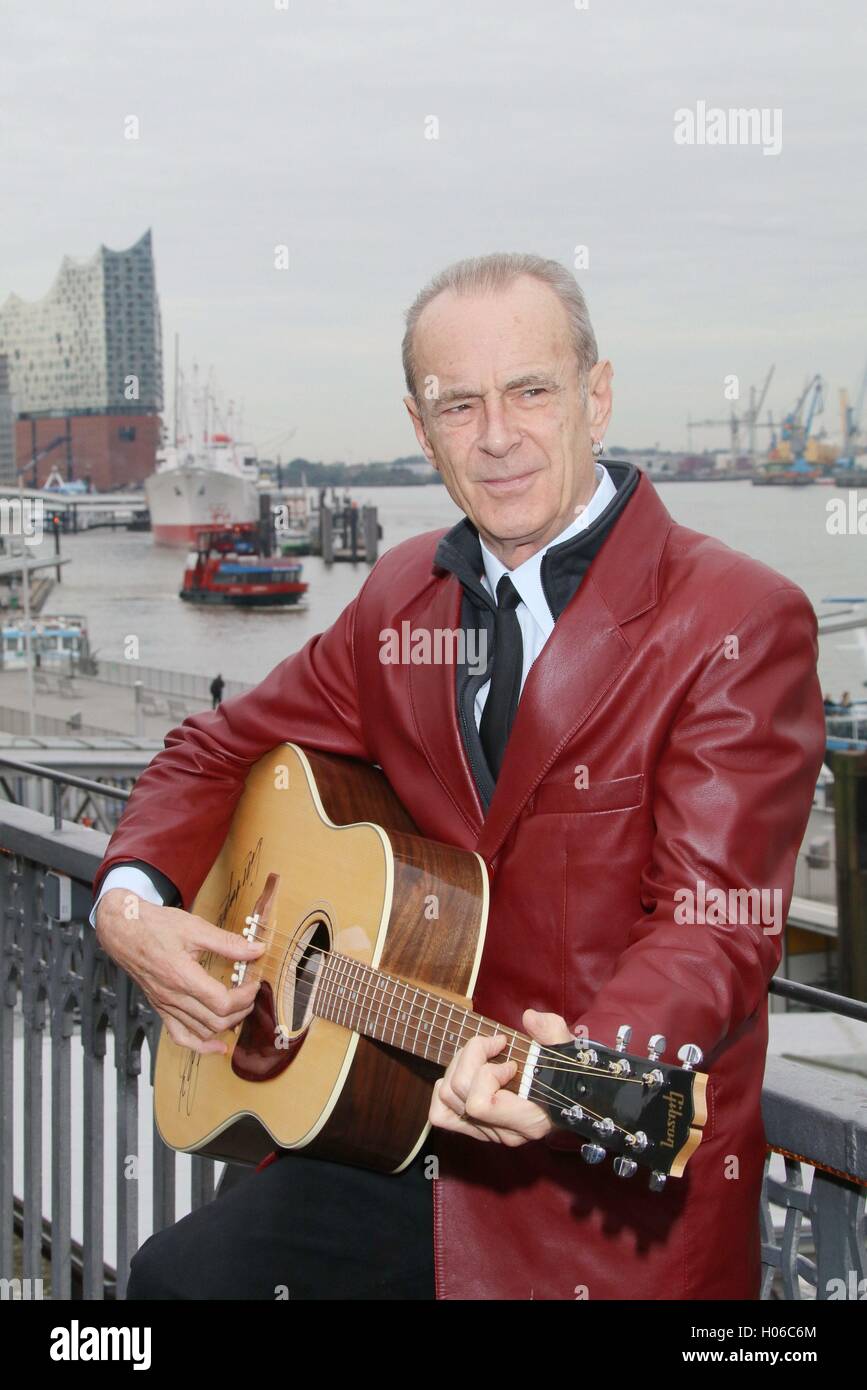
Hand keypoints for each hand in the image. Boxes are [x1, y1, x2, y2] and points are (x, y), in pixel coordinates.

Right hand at [95, 888, 264, 1053]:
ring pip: (202, 1032)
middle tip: (251, 994)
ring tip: (240, 1010)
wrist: (123, 930)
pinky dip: (201, 1045)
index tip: (254, 983)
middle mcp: (172, 997)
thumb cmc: (154, 926)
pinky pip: (180, 1036)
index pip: (222, 1002)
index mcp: (182, 976)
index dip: (245, 996)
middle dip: (241, 1011)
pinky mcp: (160, 1008)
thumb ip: (228, 943)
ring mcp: (165, 1005)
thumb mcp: (195, 928)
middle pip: (216, 1021)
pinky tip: (217, 1045)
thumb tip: (256, 949)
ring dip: (226, 1026)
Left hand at [429, 1009, 572, 1144]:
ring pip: (446, 1096)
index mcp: (527, 1120)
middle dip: (472, 1056)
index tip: (511, 1060)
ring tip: (483, 1053)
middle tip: (496, 1044)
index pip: (479, 1104)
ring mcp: (487, 1132)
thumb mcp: (567, 1049)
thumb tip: (530, 1019)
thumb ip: (552, 1033)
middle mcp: (504, 1132)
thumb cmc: (569, 1074)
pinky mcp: (475, 1127)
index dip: (488, 1073)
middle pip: (458, 1092)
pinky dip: (446, 1088)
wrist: (573, 1098)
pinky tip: (467, 1072)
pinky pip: (441, 1112)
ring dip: (460, 1064)